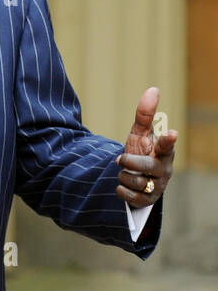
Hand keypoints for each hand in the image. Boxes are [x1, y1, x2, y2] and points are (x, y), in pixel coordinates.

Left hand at [116, 86, 177, 207]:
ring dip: (124, 176)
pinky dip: (123, 190)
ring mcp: (157, 186)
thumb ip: (145, 114)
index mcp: (164, 151)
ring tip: (124, 172)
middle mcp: (164, 169)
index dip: (168, 140)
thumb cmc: (142, 151)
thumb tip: (153, 89)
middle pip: (149, 166)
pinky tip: (121, 186)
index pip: (167, 145)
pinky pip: (133, 197)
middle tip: (120, 158)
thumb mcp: (139, 133)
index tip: (170, 133)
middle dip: (131, 161)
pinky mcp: (148, 201)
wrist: (134, 177)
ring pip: (138, 181)